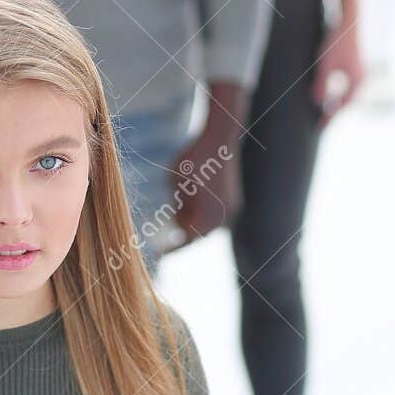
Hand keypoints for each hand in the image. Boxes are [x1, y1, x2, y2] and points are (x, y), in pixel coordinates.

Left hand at [170, 129, 241, 244]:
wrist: (220, 140)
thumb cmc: (192, 160)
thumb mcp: (175, 183)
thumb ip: (177, 206)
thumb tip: (180, 222)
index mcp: (204, 216)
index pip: (185, 240)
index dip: (172, 248)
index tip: (160, 254)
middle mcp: (221, 218)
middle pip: (197, 234)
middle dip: (183, 234)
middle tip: (166, 236)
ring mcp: (230, 211)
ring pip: (209, 226)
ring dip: (195, 224)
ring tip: (178, 218)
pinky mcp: (235, 202)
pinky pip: (217, 217)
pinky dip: (205, 216)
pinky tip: (193, 208)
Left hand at [313, 21, 363, 121]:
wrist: (348, 23)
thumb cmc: (336, 42)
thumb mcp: (326, 64)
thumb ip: (322, 83)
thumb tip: (318, 102)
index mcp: (357, 80)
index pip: (345, 105)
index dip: (332, 116)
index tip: (321, 125)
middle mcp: (361, 79)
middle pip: (349, 103)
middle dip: (336, 113)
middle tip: (322, 124)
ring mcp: (360, 74)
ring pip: (350, 96)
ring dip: (338, 105)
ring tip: (326, 114)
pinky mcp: (356, 69)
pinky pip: (349, 88)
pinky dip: (340, 96)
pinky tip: (330, 98)